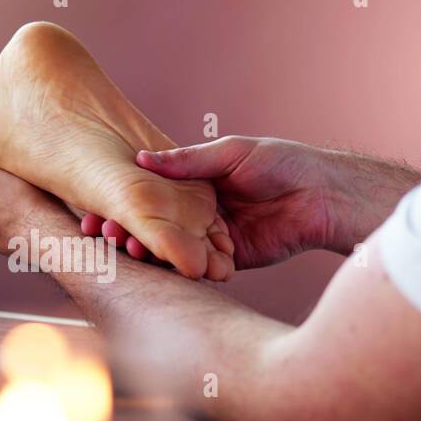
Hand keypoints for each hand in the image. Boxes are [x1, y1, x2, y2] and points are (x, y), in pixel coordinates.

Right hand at [106, 136, 338, 269]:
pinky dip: (175, 268)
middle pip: (157, 224)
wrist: (324, 196)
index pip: (153, 196)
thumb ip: (187, 160)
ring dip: (146, 249)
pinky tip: (151, 266)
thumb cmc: (283, 162)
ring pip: (172, 248)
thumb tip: (141, 158)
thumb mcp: (230, 153)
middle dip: (127, 229)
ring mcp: (213, 239)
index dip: (125, 202)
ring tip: (120, 247)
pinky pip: (198, 268)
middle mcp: (201, 214)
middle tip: (99, 232)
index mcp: (198, 185)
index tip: (96, 208)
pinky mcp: (230, 262)